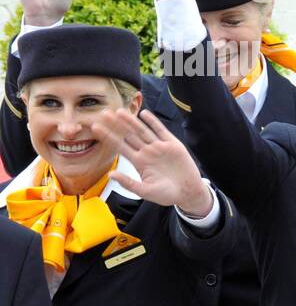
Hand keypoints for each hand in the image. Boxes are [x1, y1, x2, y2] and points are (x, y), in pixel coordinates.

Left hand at [92, 109, 212, 214]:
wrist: (188, 193)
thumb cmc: (167, 194)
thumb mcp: (145, 191)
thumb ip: (128, 183)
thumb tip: (111, 174)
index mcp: (139, 162)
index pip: (120, 146)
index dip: (108, 136)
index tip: (96, 127)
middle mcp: (147, 152)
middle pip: (128, 135)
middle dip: (116, 125)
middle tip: (103, 113)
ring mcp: (159, 147)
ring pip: (142, 131)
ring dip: (131, 121)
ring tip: (119, 111)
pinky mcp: (173, 144)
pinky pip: (161, 130)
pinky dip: (153, 122)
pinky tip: (144, 114)